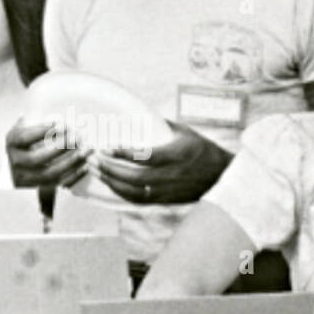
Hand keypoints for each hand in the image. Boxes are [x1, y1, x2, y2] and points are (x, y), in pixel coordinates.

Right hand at [6, 119, 88, 190]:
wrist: (19, 162)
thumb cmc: (28, 138)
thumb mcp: (26, 126)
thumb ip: (37, 118)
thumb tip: (57, 118)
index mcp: (12, 143)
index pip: (25, 138)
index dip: (42, 131)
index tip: (61, 124)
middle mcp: (16, 162)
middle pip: (37, 158)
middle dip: (60, 148)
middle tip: (78, 138)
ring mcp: (26, 177)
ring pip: (50, 174)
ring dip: (71, 162)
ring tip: (87, 150)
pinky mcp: (39, 187)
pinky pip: (58, 183)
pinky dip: (74, 175)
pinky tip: (86, 165)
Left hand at [94, 122, 232, 204]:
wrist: (220, 175)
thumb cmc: (202, 149)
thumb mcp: (184, 131)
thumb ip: (161, 124)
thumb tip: (139, 113)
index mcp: (176, 155)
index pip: (146, 156)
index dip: (124, 153)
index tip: (106, 147)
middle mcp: (170, 175)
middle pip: (134, 178)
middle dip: (110, 170)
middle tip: (93, 159)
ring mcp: (167, 190)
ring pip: (134, 192)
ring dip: (112, 183)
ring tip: (97, 171)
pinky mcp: (165, 200)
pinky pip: (139, 200)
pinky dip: (122, 193)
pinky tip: (111, 184)